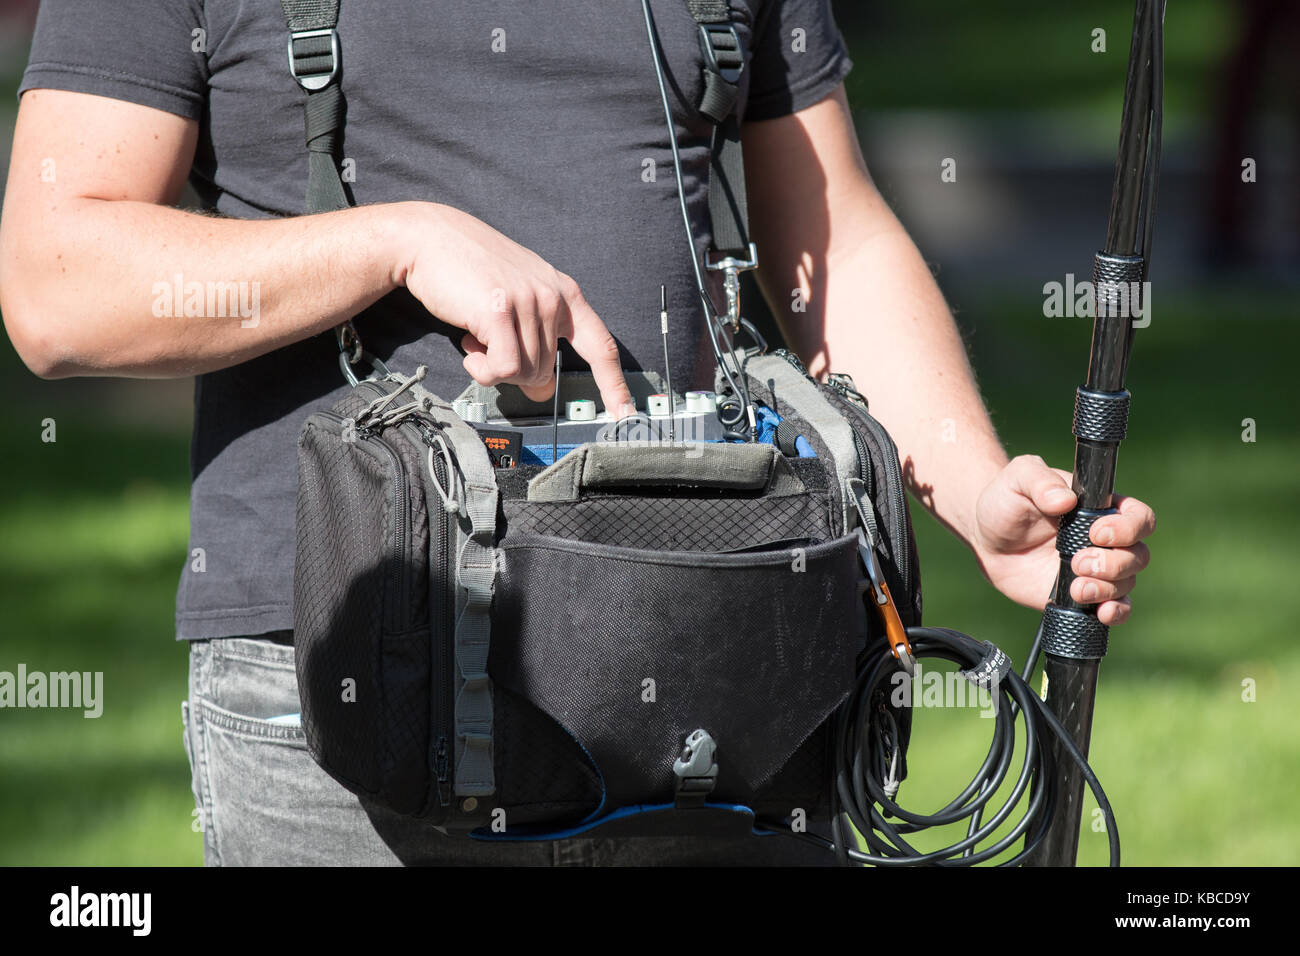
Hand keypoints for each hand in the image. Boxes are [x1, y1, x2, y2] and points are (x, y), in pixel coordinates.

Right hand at [393, 202, 634, 414]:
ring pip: (522, 373)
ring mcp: (528, 302)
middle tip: (489, 343)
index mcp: (565, 294)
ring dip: (492, 366)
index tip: (627, 412)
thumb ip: (535, 343)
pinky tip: (469, 341)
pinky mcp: (500, 311)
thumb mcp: (516, 304)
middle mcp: (552, 297)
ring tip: (478, 333)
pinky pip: (502, 369)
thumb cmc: (471, 272)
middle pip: (545, 371)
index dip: (615, 384)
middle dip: (513, 370)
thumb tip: (542, 391)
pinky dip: (481, 369)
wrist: (431, 238)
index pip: (602, 346)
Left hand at [971, 454, 1154, 624]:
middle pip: (1137, 555)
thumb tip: (1064, 498)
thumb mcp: (1019, 478)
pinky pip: (1115, 608)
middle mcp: (1106, 541)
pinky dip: (1116, 612)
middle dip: (1112, 563)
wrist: (987, 538)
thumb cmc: (1007, 500)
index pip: (1139, 518)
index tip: (1095, 533)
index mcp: (1100, 508)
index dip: (1128, 528)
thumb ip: (1040, 481)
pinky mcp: (1083, 593)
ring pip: (1127, 583)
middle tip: (1077, 562)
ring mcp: (1096, 569)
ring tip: (1075, 587)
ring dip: (1107, 588)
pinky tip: (1101, 612)